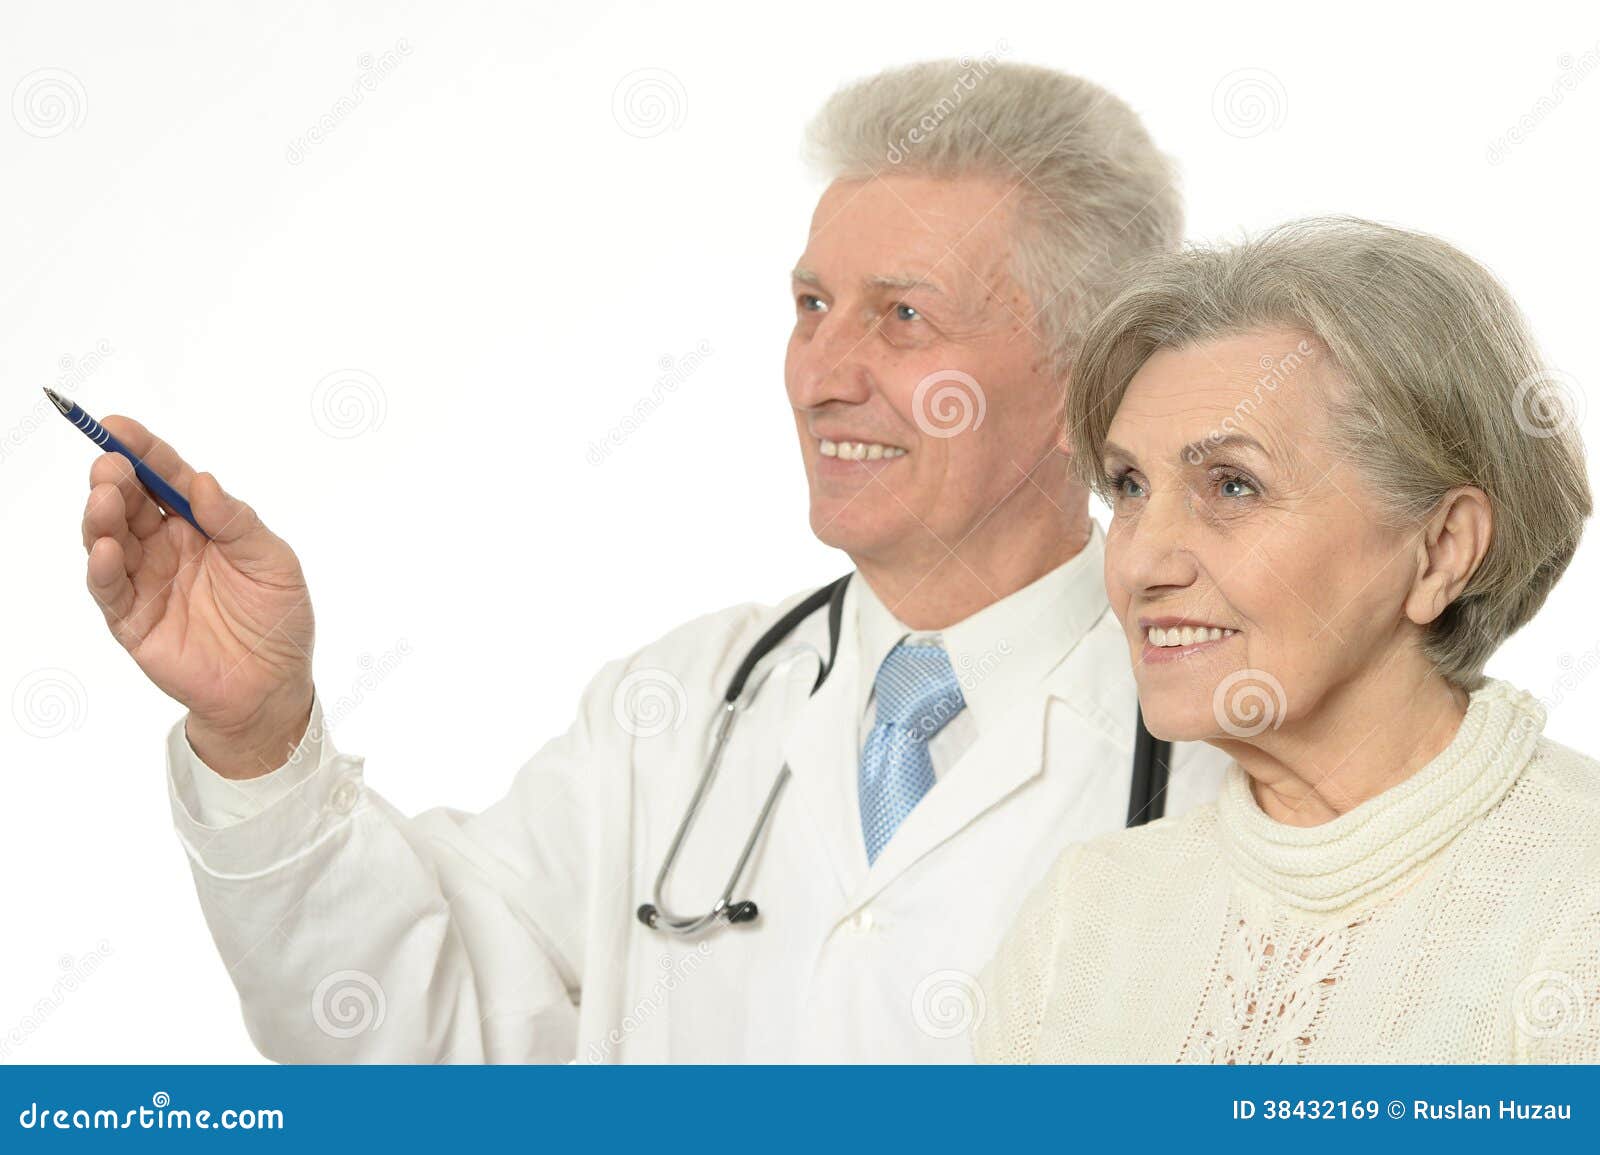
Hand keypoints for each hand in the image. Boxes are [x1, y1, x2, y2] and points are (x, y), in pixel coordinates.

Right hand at [81, 417, 315, 778]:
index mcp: (200, 524)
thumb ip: (237, 523)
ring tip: (105, 497)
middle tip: (110, 463)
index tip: (116, 425)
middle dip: (116, 479)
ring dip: (103, 517)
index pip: (166, 479)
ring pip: (111, 540)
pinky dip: (102, 569)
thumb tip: (202, 483)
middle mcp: (166, 546)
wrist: (273, 685)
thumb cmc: (277, 618)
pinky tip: (105, 549)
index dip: (144, 451)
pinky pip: (110, 591)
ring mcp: (146, 581)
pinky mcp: (133, 620)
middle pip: (130, 503)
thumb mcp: (273, 562)